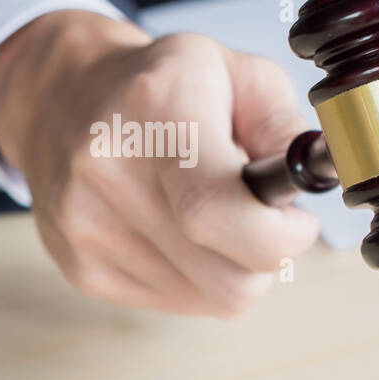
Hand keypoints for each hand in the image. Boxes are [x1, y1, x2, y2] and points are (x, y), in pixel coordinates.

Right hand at [0, 10, 319, 316]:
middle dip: (266, 256)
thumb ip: (289, 130)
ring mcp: (86, 227)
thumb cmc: (171, 86)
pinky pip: (179, 303)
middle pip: (228, 279)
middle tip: (261, 217)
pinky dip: (200, 277)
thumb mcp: (243, 76)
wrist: (63, 97)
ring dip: (234, 266)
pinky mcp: (81, 269)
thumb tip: (315, 182)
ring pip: (211, 299)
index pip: (217, 214)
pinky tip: (183, 231)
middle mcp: (107, 171)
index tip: (297, 220)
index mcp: (155, 111)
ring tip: (216, 216)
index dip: (280, 235)